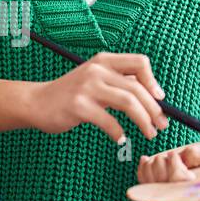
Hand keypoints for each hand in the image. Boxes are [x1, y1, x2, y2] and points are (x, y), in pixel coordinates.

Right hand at [32, 51, 169, 142]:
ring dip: (144, 121)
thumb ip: (118, 83)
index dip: (153, 81)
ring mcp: (87, 87)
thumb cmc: (71, 94)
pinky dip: (119, 133)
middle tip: (162, 125)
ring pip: (128, 103)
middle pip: (137, 88)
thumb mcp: (95, 80)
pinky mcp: (79, 106)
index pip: (140, 62)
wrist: (37, 102)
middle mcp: (97, 70)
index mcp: (104, 61)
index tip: (160, 99)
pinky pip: (109, 121)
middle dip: (154, 109)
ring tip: (150, 133)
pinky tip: (120, 139)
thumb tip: (152, 95)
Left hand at [137, 141, 199, 200]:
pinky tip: (146, 161)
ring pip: (150, 188)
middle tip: (170, 156)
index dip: (173, 166)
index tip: (175, 155)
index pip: (177, 181)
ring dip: (151, 167)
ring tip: (162, 158)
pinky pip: (146, 190)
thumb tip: (183, 156)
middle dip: (161, 164)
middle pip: (161, 184)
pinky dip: (143, 172)